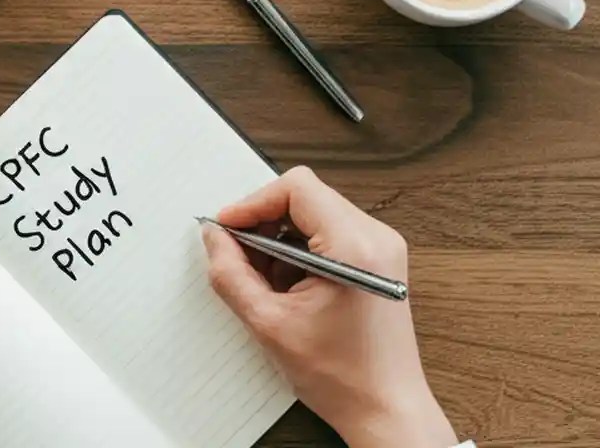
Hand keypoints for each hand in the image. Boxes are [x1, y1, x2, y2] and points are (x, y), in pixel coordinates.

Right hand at [201, 167, 456, 447]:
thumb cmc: (341, 376)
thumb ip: (231, 273)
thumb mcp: (269, 323)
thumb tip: (214, 237)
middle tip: (238, 256)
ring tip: (265, 281)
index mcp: (355, 246)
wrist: (386, 409)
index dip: (253, 203)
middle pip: (305, 197)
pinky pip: (329, 233)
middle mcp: (376, 237)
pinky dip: (299, 250)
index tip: (226, 228)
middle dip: (264, 222)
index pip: (296, 188)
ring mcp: (382, 247)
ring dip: (280, 238)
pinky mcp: (379, 261)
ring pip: (315, 214)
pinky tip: (288, 286)